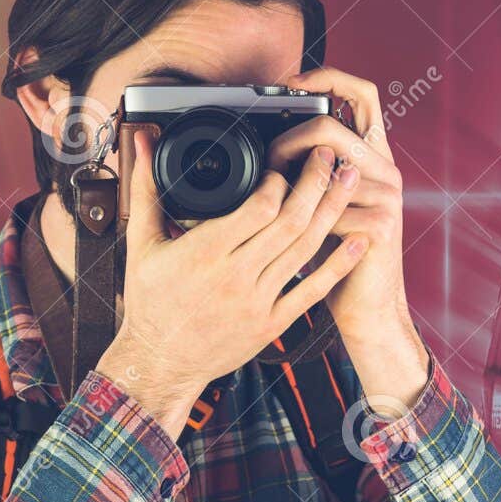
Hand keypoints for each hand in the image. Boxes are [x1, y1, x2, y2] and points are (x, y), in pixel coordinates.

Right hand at [95, 129, 367, 438]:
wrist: (161, 362)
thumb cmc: (150, 302)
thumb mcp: (142, 244)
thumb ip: (146, 188)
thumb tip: (142, 139)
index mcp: (204, 253)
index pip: (258, 208)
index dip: (278, 181)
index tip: (282, 165)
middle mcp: (235, 277)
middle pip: (290, 222)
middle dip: (315, 182)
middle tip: (329, 155)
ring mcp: (258, 302)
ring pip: (305, 250)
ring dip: (333, 211)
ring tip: (349, 181)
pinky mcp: (273, 323)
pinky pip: (313, 291)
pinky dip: (338, 265)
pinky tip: (357, 241)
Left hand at [268, 66, 427, 411]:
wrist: (366, 309)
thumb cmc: (338, 260)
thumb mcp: (322, 207)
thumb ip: (309, 173)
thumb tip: (269, 148)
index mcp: (372, 157)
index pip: (364, 94)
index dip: (329, 77)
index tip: (291, 83)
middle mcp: (385, 169)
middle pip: (334, 126)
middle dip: (289, 141)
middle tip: (269, 162)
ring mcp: (387, 195)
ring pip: (327, 165)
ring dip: (290, 179)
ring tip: (274, 197)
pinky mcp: (381, 224)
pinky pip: (329, 208)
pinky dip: (301, 219)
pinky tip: (291, 233)